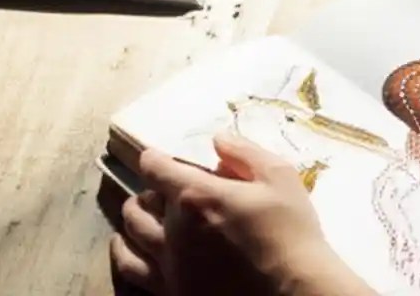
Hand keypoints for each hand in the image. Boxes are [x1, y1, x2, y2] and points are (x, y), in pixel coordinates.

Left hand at [110, 132, 370, 295]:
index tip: (156, 158)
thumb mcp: (279, 176)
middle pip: (138, 203)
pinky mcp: (171, 291)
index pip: (155, 168)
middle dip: (147, 192)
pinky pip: (131, 273)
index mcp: (197, 195)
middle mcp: (174, 229)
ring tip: (138, 218)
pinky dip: (124, 256)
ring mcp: (170, 264)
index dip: (153, 159)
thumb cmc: (291, 232)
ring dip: (131, 221)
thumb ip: (244, 152)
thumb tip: (217, 139)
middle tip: (160, 193)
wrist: (295, 291)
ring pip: (130, 236)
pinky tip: (128, 252)